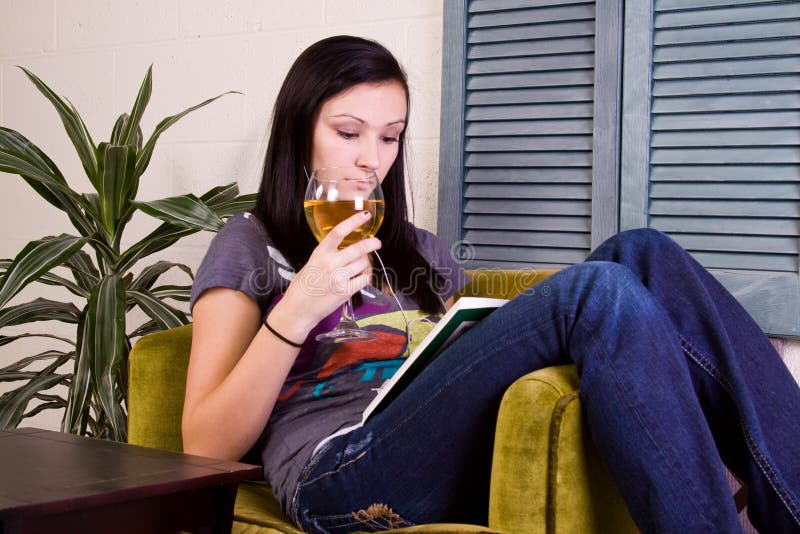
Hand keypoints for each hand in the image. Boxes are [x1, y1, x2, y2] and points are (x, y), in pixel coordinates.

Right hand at [275, 211, 381, 332]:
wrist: (298, 309)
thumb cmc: (303, 286)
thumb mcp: (312, 263)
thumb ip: (328, 254)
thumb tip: (349, 247)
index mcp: (320, 253)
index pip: (338, 232)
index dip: (354, 221)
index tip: (365, 216)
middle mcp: (330, 263)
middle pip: (358, 249)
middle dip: (372, 244)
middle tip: (376, 242)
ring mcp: (338, 277)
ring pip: (363, 264)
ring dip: (365, 264)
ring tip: (359, 267)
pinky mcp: (345, 291)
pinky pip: (364, 279)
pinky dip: (365, 277)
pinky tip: (360, 277)